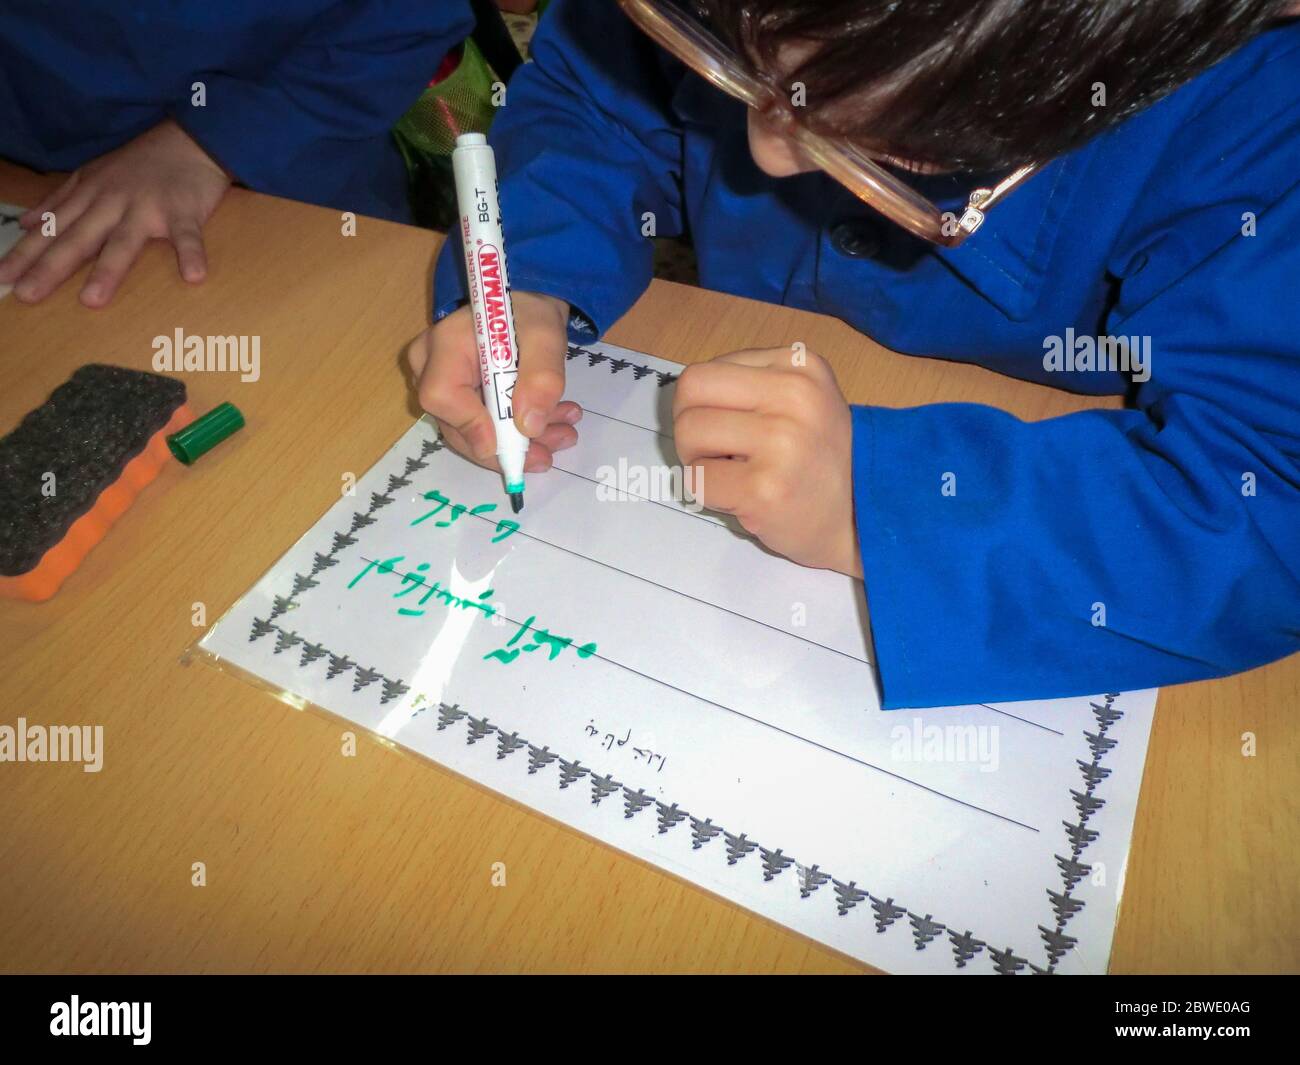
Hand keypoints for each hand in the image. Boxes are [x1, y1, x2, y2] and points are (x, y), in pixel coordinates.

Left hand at [0, 119, 230, 306]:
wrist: (189, 142)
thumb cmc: (141, 165)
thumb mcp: (92, 175)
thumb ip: (61, 200)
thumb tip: (29, 222)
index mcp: (89, 196)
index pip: (51, 229)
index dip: (25, 254)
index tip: (2, 278)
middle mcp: (111, 203)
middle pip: (78, 239)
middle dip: (51, 267)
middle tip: (27, 295)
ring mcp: (147, 209)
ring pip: (124, 242)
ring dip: (108, 270)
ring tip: (92, 300)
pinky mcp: (184, 212)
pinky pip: (187, 236)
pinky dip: (191, 254)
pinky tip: (193, 276)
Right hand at [407, 291, 581, 474]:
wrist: (523, 304)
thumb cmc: (528, 312)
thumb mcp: (545, 336)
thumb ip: (541, 377)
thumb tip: (530, 425)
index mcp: (445, 344)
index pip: (442, 395)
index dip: (472, 427)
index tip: (512, 444)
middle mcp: (430, 368)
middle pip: (456, 425)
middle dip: (507, 445)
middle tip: (550, 453)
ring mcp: (439, 386)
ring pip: (471, 432)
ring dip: (519, 442)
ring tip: (563, 434)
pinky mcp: (455, 399)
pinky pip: (479, 427)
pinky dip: (516, 433)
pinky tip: (550, 426)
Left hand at [673, 346, 862, 577]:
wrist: (863, 520)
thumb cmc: (822, 461)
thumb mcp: (804, 399)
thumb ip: (753, 385)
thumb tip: (687, 395)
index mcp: (800, 367)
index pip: (707, 370)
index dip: (704, 403)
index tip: (731, 427)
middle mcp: (794, 396)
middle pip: (690, 391)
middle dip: (689, 425)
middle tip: (715, 451)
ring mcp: (781, 442)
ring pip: (687, 433)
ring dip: (697, 459)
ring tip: (731, 473)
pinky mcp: (764, 489)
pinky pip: (697, 480)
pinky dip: (708, 494)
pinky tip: (743, 497)